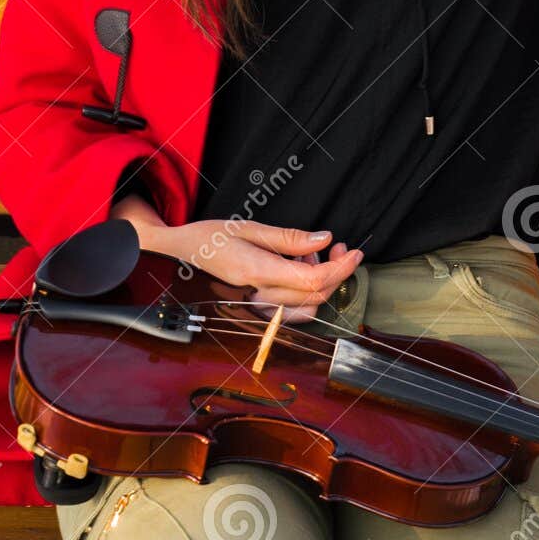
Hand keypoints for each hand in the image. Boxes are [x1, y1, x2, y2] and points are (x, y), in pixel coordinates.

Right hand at [115, 195, 362, 322]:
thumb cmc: (212, 236)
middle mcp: (259, 294)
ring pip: (307, 306)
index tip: (354, 252)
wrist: (184, 251)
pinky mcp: (259, 307)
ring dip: (321, 283)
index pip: (311, 281)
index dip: (339, 268)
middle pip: (315, 294)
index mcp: (257, 271)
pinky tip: (300, 270)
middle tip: (339, 246)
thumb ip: (290, 238)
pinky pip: (293, 312)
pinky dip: (306, 293)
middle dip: (336, 271)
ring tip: (313, 255)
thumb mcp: (251, 227)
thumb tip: (324, 239)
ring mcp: (258, 305)